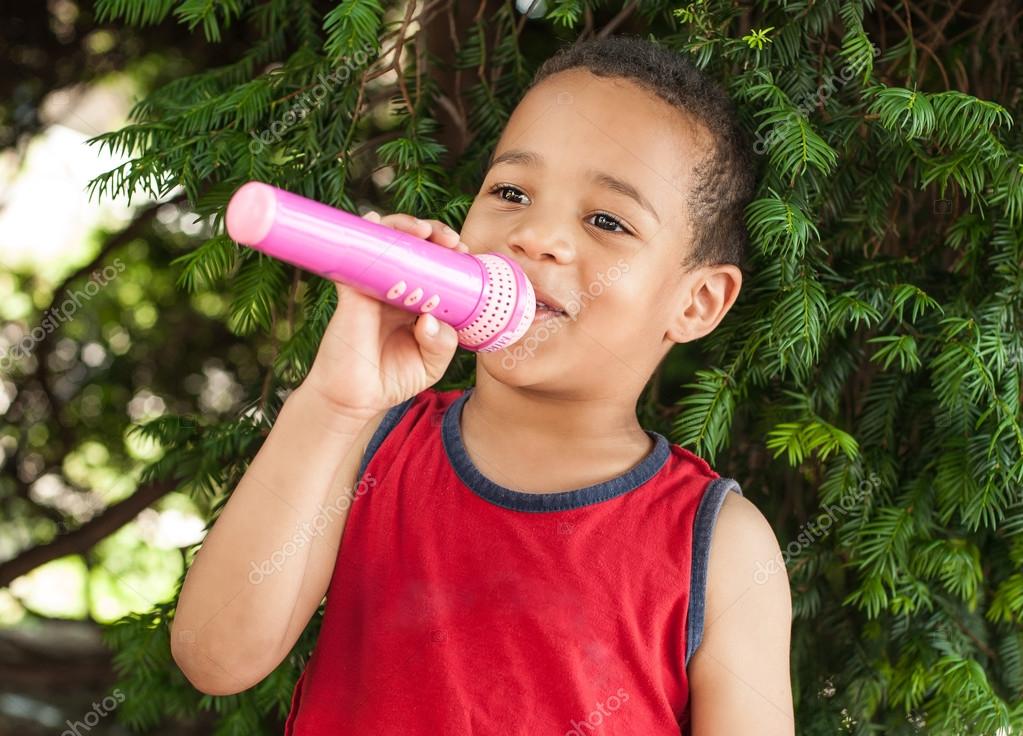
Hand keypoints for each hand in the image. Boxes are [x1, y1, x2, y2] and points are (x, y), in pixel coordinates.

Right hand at [301, 212, 465, 419]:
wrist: (354, 398)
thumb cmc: (392, 378)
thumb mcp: (432, 364)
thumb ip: (443, 343)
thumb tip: (431, 318)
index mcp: (417, 299)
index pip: (435, 265)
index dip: (450, 253)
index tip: (464, 253)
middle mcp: (395, 287)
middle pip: (412, 245)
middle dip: (434, 234)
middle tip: (450, 241)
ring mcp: (372, 286)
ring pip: (385, 241)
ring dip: (404, 226)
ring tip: (423, 232)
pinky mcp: (350, 291)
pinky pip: (356, 256)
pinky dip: (366, 235)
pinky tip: (375, 222)